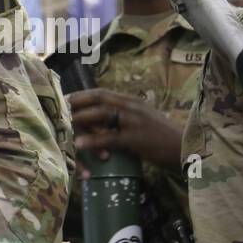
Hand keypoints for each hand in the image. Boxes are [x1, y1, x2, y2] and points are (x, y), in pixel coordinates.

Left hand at [67, 88, 183, 174]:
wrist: (187, 149)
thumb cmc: (165, 139)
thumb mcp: (144, 121)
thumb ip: (125, 117)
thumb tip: (103, 121)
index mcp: (132, 101)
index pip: (101, 93)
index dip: (80, 95)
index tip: (63, 100)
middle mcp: (132, 106)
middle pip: (98, 99)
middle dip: (75, 103)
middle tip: (55, 110)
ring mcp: (135, 121)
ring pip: (101, 115)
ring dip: (79, 119)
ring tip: (61, 124)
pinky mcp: (137, 138)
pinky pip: (110, 138)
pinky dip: (92, 140)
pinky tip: (78, 144)